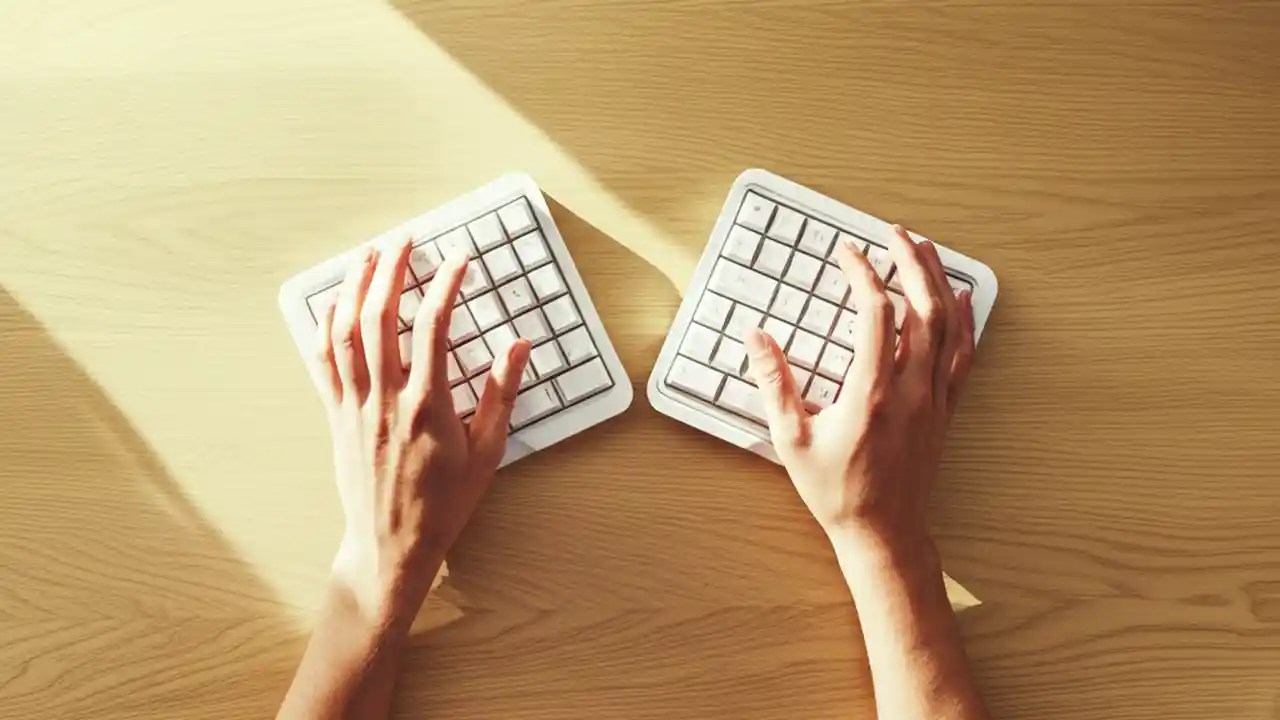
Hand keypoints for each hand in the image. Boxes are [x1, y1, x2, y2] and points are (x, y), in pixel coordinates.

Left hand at [308, 239, 530, 623]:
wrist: (392, 545)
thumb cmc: (445, 502)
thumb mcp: (487, 452)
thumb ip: (502, 394)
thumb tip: (520, 345)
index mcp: (428, 406)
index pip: (434, 327)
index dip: (445, 285)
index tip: (459, 260)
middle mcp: (386, 399)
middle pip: (380, 317)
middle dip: (391, 270)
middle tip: (406, 240)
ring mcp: (355, 405)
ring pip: (346, 332)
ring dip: (355, 287)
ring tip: (369, 255)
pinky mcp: (336, 415)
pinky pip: (323, 361)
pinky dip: (325, 326)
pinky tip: (332, 303)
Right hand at [745, 225, 974, 554]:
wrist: (882, 531)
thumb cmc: (835, 490)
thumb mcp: (791, 438)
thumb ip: (773, 383)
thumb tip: (757, 337)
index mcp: (870, 393)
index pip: (875, 313)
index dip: (863, 274)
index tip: (848, 253)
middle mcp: (910, 390)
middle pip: (923, 309)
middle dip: (911, 263)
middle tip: (895, 235)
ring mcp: (934, 400)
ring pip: (949, 327)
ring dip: (939, 282)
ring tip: (927, 251)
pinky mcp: (945, 410)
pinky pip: (964, 356)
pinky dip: (964, 321)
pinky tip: (960, 300)